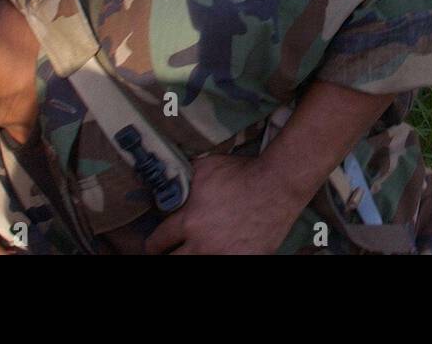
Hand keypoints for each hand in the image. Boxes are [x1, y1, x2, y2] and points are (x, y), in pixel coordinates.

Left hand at [143, 154, 299, 254]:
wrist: (277, 184)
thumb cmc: (243, 173)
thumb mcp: (206, 168)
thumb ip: (184, 179)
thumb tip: (171, 179)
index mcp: (189, 221)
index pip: (157, 242)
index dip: (154, 243)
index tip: (156, 244)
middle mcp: (203, 244)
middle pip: (173, 261)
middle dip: (170, 255)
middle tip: (173, 250)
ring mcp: (225, 254)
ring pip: (197, 263)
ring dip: (195, 255)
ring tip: (200, 248)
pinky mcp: (244, 258)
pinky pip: (225, 261)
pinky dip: (222, 255)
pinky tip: (223, 249)